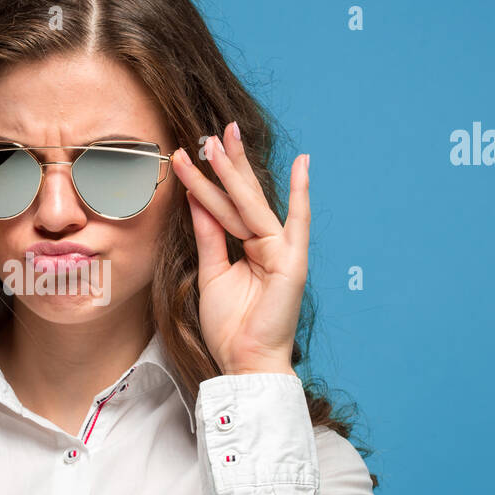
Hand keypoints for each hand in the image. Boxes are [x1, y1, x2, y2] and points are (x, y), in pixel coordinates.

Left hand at [170, 122, 308, 375]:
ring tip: (216, 142)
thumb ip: (209, 235)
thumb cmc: (230, 326)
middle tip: (209, 132)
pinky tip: (301, 164)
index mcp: (248, 248)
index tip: (193, 153)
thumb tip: (199, 199)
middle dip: (225, 164)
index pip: (226, 206)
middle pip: (241, 197)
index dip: (210, 180)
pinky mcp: (291, 263)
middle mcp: (266, 244)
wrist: (244, 361)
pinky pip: (296, 224)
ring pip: (251, 205)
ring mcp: (281, 252)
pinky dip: (300, 194)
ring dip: (234, 173)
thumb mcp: (212, 272)